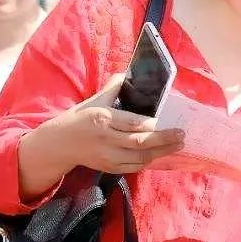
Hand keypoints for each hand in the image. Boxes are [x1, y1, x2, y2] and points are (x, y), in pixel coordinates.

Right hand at [39, 74, 184, 174]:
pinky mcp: (108, 168)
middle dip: (163, 139)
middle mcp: (105, 139)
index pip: (132, 123)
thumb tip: (131, 73)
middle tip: (181, 134)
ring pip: (139, 158)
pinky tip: (161, 154)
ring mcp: (107, 156)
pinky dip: (149, 161)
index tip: (169, 120)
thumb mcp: (94, 100)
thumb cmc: (80, 118)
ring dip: (161, 152)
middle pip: (139, 142)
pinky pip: (133, 167)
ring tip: (178, 145)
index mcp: (102, 118)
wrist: (59, 144)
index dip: (153, 124)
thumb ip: (114, 87)